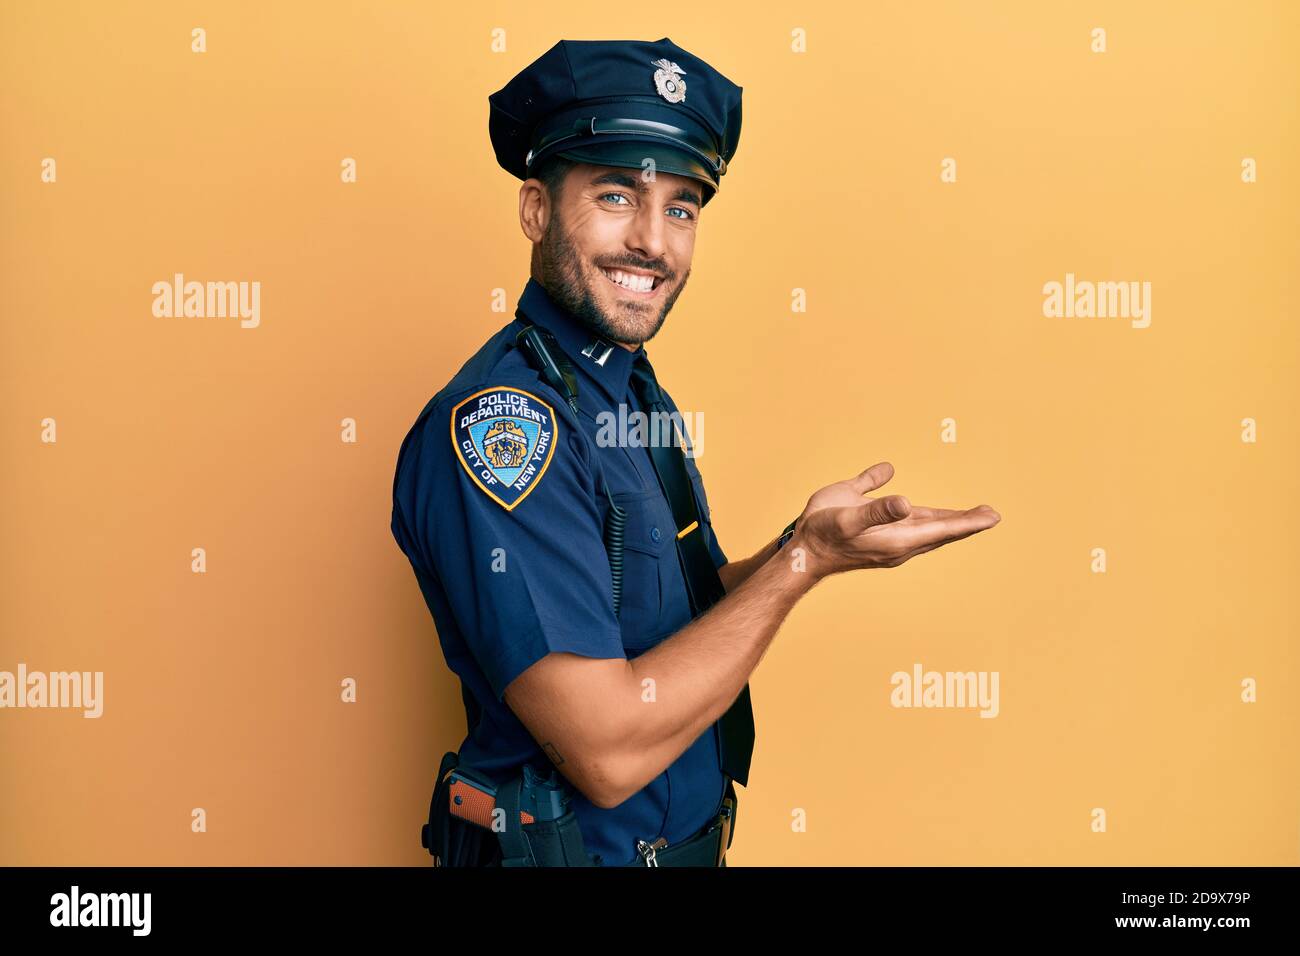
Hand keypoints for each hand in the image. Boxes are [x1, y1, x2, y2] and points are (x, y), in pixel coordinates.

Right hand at [792, 461, 999, 578]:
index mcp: (897, 538)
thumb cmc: (822, 533)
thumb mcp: (847, 517)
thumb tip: (905, 502)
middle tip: (991, 514)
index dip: (968, 522)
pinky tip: (922, 509)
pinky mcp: (880, 536)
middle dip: (966, 522)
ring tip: (971, 515)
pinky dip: (927, 518)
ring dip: (950, 522)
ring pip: (928, 529)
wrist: (802, 553)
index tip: (992, 516)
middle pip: (941, 531)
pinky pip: (910, 525)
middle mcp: (899, 542)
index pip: (942, 528)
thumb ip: (877, 509)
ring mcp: (890, 541)